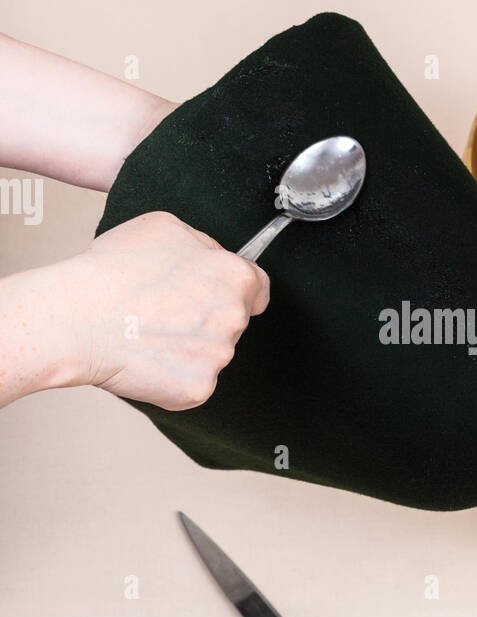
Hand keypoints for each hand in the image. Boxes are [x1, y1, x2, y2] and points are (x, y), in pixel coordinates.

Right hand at [0, 212, 269, 410]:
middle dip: (206, 318)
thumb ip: (202, 244)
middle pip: (232, 321)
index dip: (238, 291)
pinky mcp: (198, 388)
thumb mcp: (165, 228)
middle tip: (164, 313)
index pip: (257, 288)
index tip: (222, 296)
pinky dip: (171, 376)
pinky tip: (145, 359)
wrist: (79, 318)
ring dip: (187, 348)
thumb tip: (212, 256)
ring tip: (146, 333)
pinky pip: (191, 383)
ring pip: (210, 354)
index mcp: (235, 276)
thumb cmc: (114, 271)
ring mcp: (218, 357)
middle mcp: (234, 318)